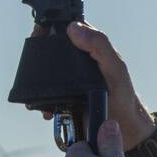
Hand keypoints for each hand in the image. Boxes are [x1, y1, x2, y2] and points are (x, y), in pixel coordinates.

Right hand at [25, 21, 155, 149]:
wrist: (123, 130)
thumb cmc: (123, 98)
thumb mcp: (115, 68)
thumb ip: (99, 46)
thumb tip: (74, 28)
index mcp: (90, 48)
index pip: (67, 28)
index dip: (51, 26)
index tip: (40, 32)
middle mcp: (78, 62)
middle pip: (51, 50)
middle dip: (38, 53)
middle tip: (32, 60)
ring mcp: (68, 81)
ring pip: (45, 73)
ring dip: (36, 79)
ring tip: (35, 84)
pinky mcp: (63, 99)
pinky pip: (45, 95)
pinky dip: (41, 101)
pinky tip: (44, 108)